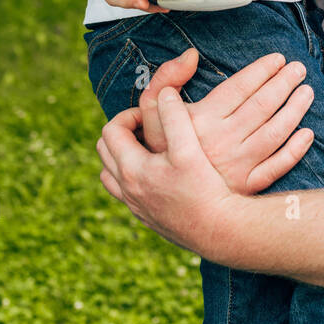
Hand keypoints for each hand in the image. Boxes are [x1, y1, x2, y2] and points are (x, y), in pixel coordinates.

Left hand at [97, 87, 246, 260]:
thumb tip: (163, 92)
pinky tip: (159, 171)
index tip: (151, 113)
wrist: (218, 231)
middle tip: (148, 126)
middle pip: (105, 151)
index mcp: (132, 169)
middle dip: (123, 132)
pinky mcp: (146, 217)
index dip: (129, 115)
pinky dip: (131, 175)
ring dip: (123, 155)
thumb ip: (174, 116)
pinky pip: (123, 191)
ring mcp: (135, 206)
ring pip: (111, 174)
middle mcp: (127, 190)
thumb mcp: (189, 147)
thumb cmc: (205, 188)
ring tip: (149, 146)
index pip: (112, 130)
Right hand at [132, 47, 314, 192]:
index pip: (240, 87)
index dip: (262, 69)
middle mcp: (221, 141)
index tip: (278, 58)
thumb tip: (191, 55)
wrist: (162, 198)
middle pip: (262, 106)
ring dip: (295, 110)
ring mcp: (236, 166)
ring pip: (274, 133)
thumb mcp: (152, 110)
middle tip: (299, 68)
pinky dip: (295, 150)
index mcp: (201, 120)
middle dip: (284, 83)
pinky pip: (277, 167)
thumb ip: (167, 77)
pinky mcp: (245, 187)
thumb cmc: (159, 149)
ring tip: (307, 92)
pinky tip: (307, 133)